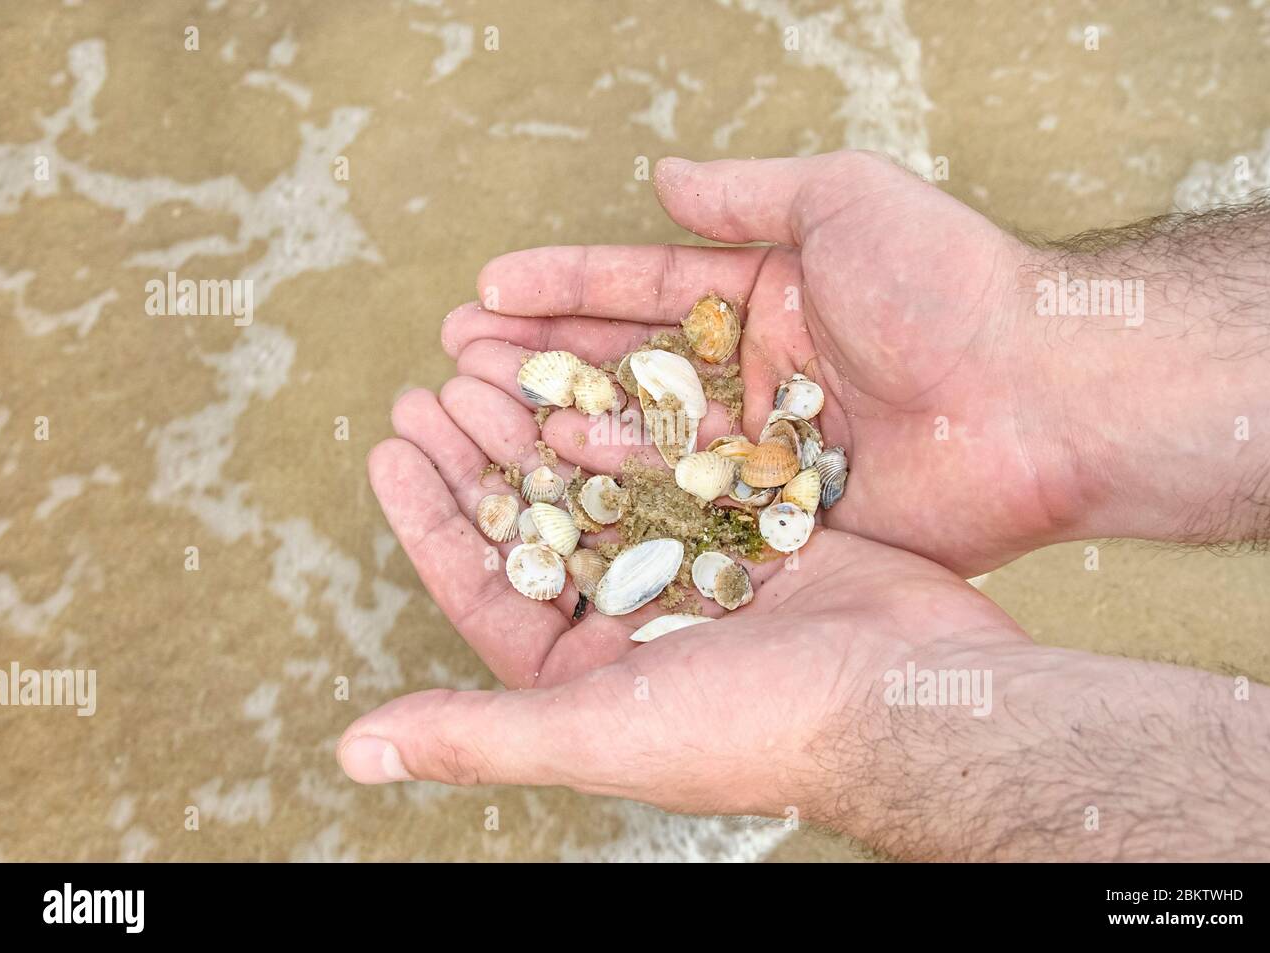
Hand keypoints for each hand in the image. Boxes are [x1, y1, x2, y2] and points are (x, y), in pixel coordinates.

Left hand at [344, 389, 1025, 822]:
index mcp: (589, 680)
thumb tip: (351, 752)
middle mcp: (636, 627)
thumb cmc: (755, 726)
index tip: (391, 446)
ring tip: (498, 362)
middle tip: (438, 385)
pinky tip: (596, 367)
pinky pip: (675, 459)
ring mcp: (697, 574)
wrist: (918, 695)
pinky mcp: (752, 529)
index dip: (431, 517)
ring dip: (548, 420)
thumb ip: (478, 734)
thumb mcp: (598, 730)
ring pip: (601, 480)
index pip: (484, 588)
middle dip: (485, 454)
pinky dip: (634, 414)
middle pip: (540, 524)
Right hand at [439, 152, 1084, 577]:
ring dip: (560, 420)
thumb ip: (749, 196)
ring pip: (642, 435)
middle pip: (626, 366)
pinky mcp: (780, 515)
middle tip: (458, 360)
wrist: (1042, 398)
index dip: (564, 286)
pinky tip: (555, 472)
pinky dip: (622, 486)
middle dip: (541, 359)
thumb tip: (662, 177)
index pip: (642, 287)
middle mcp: (753, 375)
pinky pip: (684, 498)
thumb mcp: (846, 201)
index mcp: (766, 297)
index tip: (489, 289)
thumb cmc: (952, 284)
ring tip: (478, 411)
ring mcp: (762, 450)